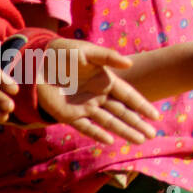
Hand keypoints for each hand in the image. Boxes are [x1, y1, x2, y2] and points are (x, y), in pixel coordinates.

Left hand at [35, 39, 160, 144]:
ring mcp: (85, 107)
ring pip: (109, 122)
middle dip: (138, 124)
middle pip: (123, 113)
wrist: (37, 62)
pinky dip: (96, 134)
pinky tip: (109, 141)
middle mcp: (98, 96)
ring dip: (124, 131)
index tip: (155, 116)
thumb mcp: (88, 52)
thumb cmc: (65, 53)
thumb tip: (129, 65)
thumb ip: (108, 57)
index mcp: (106, 81)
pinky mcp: (69, 115)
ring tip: (139, 140)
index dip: (142, 105)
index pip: (128, 96)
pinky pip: (85, 127)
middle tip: (152, 135)